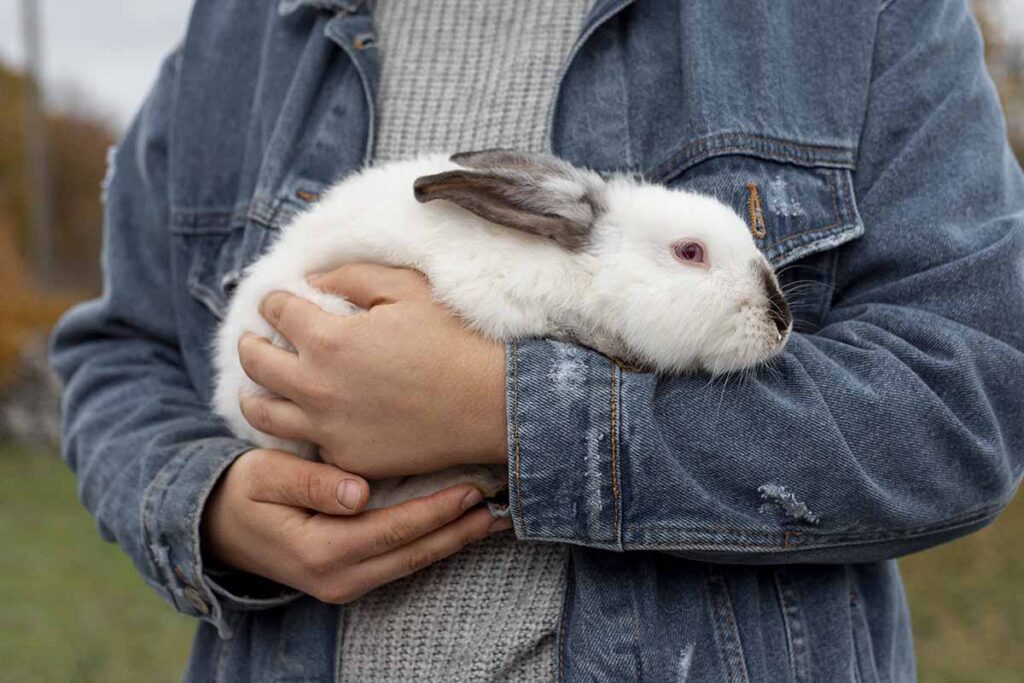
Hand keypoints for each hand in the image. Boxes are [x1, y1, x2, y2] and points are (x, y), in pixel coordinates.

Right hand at [201, 448, 504, 602]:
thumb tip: (358, 492)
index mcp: (320, 551)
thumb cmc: (243, 492)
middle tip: (501, 503)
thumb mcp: (264, 477)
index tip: (472, 489)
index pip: (393, 530)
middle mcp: (337, 578)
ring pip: (413, 563)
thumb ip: (310, 483)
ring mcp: (344, 584)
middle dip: (460, 529)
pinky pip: (401, 563)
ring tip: (492, 516)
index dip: (436, 510)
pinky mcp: (350, 578)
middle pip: (414, 553)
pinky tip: (458, 526)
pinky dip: (432, 543)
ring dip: (453, 540)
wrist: (216, 527)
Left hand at [236, 264, 506, 478]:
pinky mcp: (347, 459)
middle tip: (254, 340)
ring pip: (263, 414)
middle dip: (250, 344)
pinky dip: (297, 431)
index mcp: (327, 340)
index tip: (281, 301)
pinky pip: (305, 446)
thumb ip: (351, 277)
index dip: (276, 301)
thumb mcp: (406, 288)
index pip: (276, 312)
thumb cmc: (453, 341)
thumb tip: (312, 283)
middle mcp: (316, 387)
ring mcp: (328, 429)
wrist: (490, 404)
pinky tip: (304, 421)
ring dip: (253, 395)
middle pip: (255, 363)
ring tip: (256, 390)